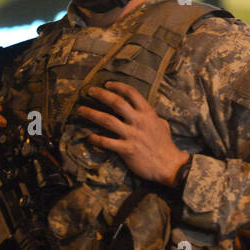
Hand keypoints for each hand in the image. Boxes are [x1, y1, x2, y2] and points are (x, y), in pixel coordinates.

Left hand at [75, 82, 189, 186]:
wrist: (168, 165)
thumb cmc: (165, 144)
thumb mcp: (162, 125)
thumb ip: (152, 116)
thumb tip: (145, 112)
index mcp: (148, 113)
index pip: (131, 93)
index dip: (118, 86)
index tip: (107, 84)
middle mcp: (138, 121)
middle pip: (116, 103)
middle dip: (101, 95)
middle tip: (90, 91)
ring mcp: (132, 135)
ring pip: (107, 120)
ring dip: (92, 114)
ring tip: (80, 110)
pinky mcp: (126, 150)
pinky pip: (107, 142)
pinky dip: (96, 139)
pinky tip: (88, 136)